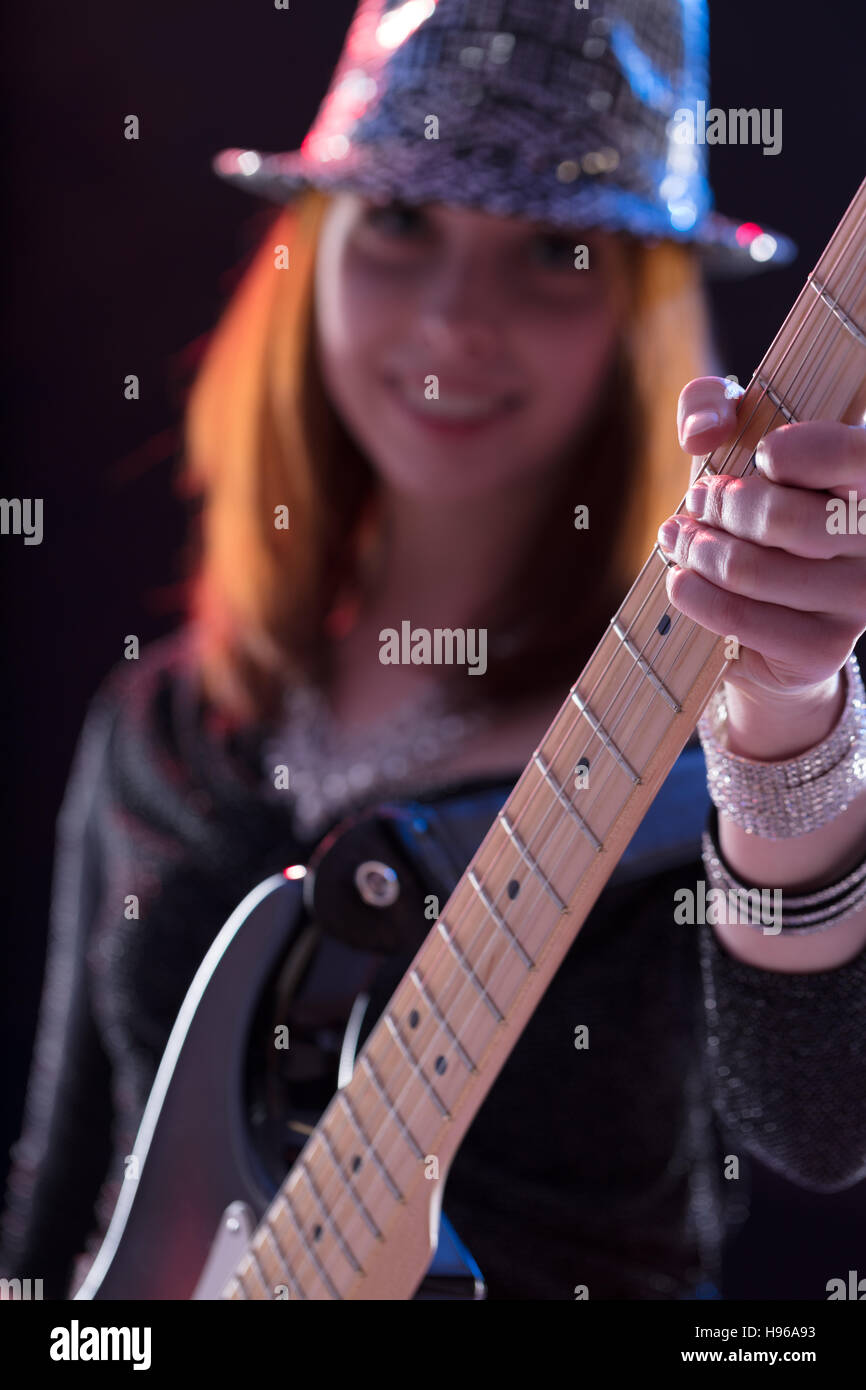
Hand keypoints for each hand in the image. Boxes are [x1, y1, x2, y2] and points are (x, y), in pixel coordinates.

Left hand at [657, 375, 865, 755]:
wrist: (776, 613)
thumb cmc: (762, 508)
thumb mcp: (741, 442)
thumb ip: (716, 405)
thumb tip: (701, 432)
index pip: (852, 456)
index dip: (792, 452)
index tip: (759, 457)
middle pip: (785, 519)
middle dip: (721, 506)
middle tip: (696, 501)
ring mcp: (858, 603)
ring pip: (752, 570)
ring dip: (696, 550)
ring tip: (676, 537)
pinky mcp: (822, 651)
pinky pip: (740, 618)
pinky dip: (695, 594)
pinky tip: (678, 578)